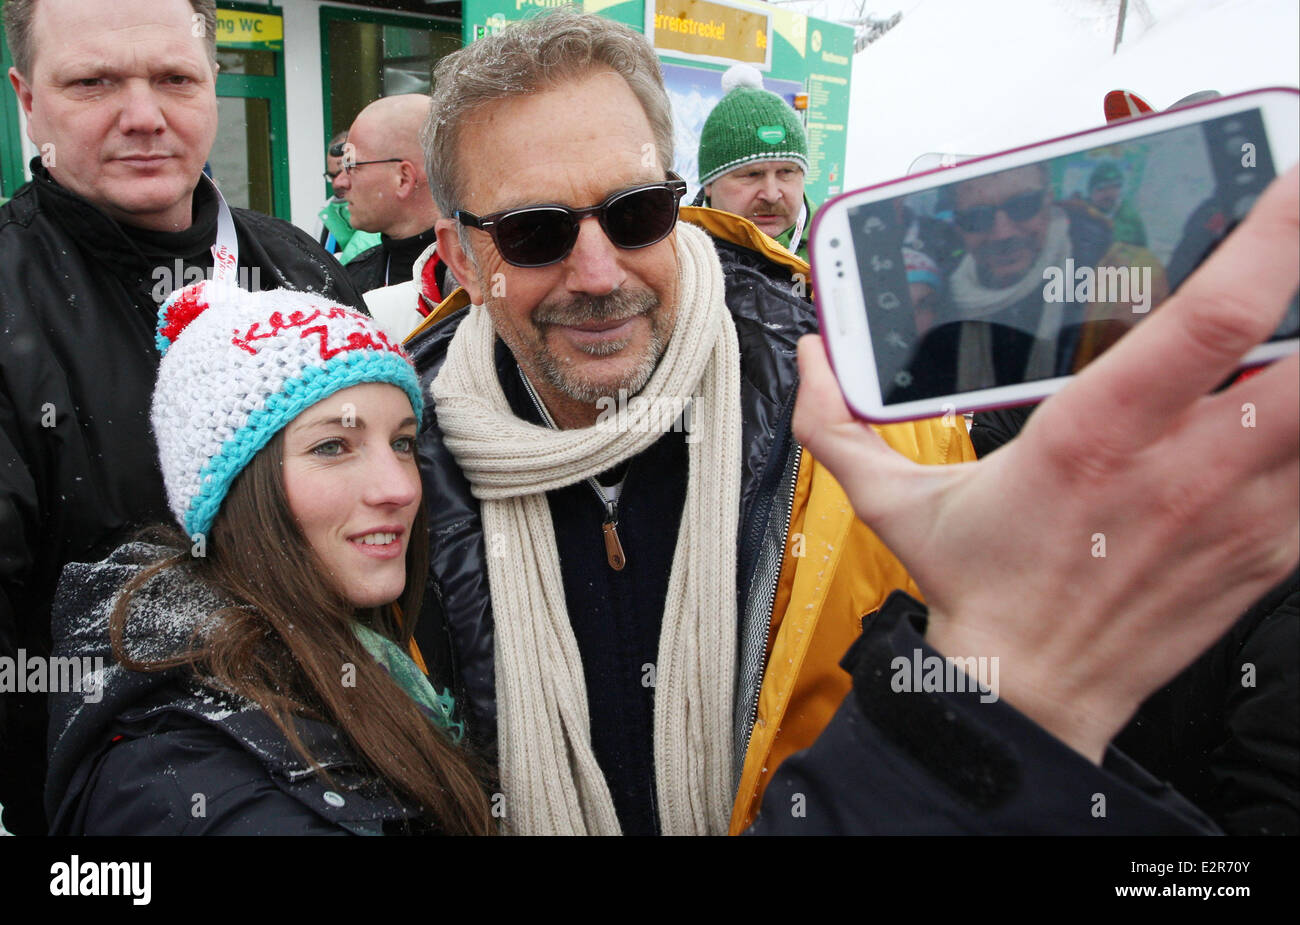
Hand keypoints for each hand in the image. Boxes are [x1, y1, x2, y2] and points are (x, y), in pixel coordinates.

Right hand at [794, 166, 1298, 762]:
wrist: (1029, 692)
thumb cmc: (979, 590)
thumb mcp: (895, 502)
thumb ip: (840, 426)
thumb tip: (813, 362)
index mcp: (1094, 436)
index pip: (1210, 318)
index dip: (1271, 238)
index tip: (1288, 180)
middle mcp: (1182, 468)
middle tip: (1296, 241)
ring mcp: (1237, 512)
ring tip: (1297, 317)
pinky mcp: (1266, 549)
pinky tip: (1286, 403)